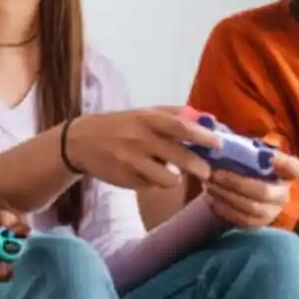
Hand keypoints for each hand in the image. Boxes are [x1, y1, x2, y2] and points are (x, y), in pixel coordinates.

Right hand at [65, 107, 220, 188]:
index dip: (204, 137)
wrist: (79, 142)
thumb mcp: (143, 113)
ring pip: (169, 179)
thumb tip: (208, 120)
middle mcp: (140, 140)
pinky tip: (145, 173)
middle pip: (181, 159)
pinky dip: (154, 182)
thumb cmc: (119, 124)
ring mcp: (132, 162)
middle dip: (200, 168)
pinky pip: (151, 185)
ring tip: (171, 173)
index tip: (218, 145)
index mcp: (147, 120)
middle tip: (206, 172)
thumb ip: (174, 114)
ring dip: (175, 178)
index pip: (182, 128)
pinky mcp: (126, 180)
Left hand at [202, 151, 298, 228]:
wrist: (232, 190)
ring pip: (251, 207)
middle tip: (214, 174)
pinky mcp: (259, 223)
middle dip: (235, 182)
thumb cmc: (239, 165)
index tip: (267, 156)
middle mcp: (284, 193)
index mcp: (286, 172)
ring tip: (209, 185)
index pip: (294, 168)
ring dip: (226, 195)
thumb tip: (219, 137)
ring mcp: (273, 210)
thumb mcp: (242, 153)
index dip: (283, 163)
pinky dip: (225, 209)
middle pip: (264, 191)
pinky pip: (243, 219)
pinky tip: (212, 199)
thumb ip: (238, 146)